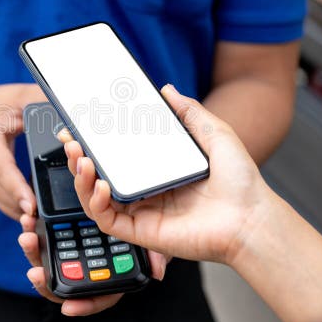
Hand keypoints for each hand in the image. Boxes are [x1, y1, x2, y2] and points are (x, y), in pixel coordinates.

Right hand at [0, 83, 45, 219]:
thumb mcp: (17, 96)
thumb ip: (40, 101)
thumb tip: (69, 111)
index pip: (1, 168)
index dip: (16, 188)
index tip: (31, 205)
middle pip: (2, 193)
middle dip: (24, 210)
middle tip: (47, 223)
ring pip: (3, 204)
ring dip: (23, 215)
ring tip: (46, 224)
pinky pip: (5, 204)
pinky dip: (20, 210)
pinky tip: (39, 213)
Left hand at [17, 213, 168, 315]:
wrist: (121, 193)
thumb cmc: (143, 223)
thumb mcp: (152, 238)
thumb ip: (154, 254)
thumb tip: (157, 273)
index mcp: (107, 273)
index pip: (95, 296)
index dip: (83, 305)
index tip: (68, 308)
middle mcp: (85, 264)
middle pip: (62, 280)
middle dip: (46, 279)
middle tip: (35, 273)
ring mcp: (69, 246)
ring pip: (47, 257)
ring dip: (34, 251)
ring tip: (27, 237)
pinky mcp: (58, 227)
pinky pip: (42, 232)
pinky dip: (34, 227)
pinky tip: (28, 218)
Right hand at [67, 84, 272, 265]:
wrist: (252, 217)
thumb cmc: (240, 182)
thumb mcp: (215, 135)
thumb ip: (189, 112)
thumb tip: (168, 90)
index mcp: (156, 171)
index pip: (115, 157)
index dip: (92, 144)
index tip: (78, 128)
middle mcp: (145, 192)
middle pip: (97, 176)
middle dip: (77, 159)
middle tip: (70, 141)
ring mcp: (141, 212)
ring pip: (95, 198)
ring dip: (80, 178)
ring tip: (80, 159)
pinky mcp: (142, 232)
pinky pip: (107, 220)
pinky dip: (95, 203)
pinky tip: (100, 185)